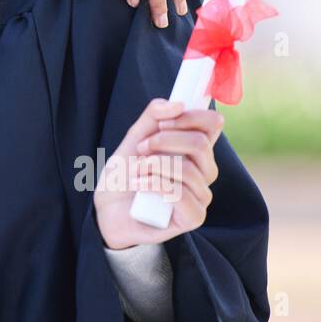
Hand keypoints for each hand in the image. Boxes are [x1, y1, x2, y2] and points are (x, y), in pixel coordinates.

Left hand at [92, 98, 222, 248]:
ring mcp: (201, 195)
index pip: (213, 124)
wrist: (107, 209)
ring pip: (189, 170)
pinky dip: (152, 185)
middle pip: (200, 144)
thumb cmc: (125, 173)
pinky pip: (180, 195)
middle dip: (163, 141)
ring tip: (137, 171)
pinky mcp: (193, 217)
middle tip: (141, 149)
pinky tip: (138, 186)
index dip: (190, 117)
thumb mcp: (135, 138)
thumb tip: (179, 104)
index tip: (162, 122)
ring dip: (153, 166)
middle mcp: (204, 171)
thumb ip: (154, 115)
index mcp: (195, 148)